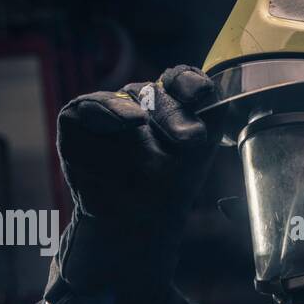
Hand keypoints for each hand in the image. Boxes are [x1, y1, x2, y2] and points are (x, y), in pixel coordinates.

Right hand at [54, 65, 222, 295]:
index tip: (202, 95)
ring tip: (139, 123)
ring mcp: (109, 108)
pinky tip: (122, 123)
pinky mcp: (78, 118)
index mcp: (170, 104)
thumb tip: (224, 99)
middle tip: (190, 139)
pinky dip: (103, 112)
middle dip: (173, 113)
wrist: (134, 222)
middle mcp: (140, 101)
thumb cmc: (168, 187)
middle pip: (156, 93)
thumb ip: (211, 123)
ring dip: (133, 109)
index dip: (190, 83)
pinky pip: (87, 106)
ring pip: (123, 97)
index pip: (181, 81)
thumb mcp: (197, 156)